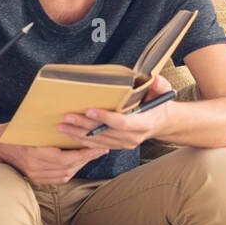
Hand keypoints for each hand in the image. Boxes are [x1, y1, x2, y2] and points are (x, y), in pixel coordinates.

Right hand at [0, 128, 108, 184]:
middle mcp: (35, 168)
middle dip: (87, 158)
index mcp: (34, 154)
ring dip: (81, 164)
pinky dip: (72, 170)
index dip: (84, 154)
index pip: (65, 158)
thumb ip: (51, 128)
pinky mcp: (36, 179)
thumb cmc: (15, 130)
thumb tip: (76, 122)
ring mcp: (35, 175)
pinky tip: (80, 161)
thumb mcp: (32, 126)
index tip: (98, 146)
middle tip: (102, 148)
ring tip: (94, 154)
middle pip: (68, 167)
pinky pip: (59, 178)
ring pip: (66, 174)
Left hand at [56, 75, 174, 150]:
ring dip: (79, 134)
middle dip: (84, 125)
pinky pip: (97, 146)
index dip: (105, 118)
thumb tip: (155, 78)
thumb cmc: (158, 104)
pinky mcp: (117, 146)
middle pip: (105, 133)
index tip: (89, 110)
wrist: (161, 122)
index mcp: (144, 123)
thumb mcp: (162, 92)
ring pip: (98, 141)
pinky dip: (83, 140)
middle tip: (67, 116)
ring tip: (62, 125)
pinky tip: (70, 134)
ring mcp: (125, 144)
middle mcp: (133, 137)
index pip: (122, 123)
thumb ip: (160, 85)